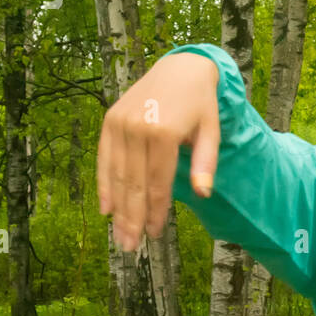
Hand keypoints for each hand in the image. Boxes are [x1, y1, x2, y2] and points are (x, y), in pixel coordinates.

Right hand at [97, 52, 221, 251]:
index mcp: (164, 131)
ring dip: (117, 209)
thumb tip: (203, 194)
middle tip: (130, 246)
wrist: (180, 68)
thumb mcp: (211, 130)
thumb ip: (205, 162)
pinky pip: (104, 158)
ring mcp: (120, 123)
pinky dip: (104, 185)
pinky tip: (106, 209)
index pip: (158, 181)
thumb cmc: (200, 104)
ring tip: (120, 236)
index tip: (155, 234)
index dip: (156, 211)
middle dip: (132, 218)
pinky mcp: (110, 120)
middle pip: (133, 183)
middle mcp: (138, 127)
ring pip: (116, 174)